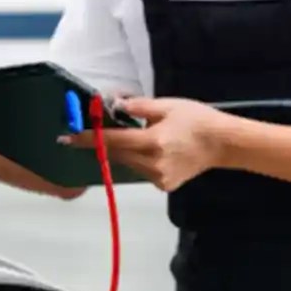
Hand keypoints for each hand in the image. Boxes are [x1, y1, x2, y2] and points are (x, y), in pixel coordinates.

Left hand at [58, 97, 228, 191]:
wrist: (224, 144)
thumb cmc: (197, 120)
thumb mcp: (167, 106)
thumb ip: (138, 107)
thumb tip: (113, 104)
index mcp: (153, 143)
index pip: (113, 141)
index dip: (88, 138)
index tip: (67, 137)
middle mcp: (153, 165)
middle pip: (117, 154)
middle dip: (102, 143)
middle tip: (86, 132)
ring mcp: (159, 179)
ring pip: (128, 163)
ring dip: (123, 151)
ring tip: (137, 136)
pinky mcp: (164, 185)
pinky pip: (141, 171)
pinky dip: (138, 159)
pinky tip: (151, 150)